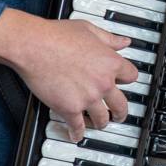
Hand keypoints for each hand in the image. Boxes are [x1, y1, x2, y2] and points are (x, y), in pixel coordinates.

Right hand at [0, 8, 136, 139]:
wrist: (34, 46)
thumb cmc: (58, 36)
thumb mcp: (90, 30)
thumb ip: (109, 39)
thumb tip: (123, 42)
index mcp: (111, 63)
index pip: (131, 76)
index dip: (127, 79)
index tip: (124, 82)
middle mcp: (104, 82)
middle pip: (121, 103)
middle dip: (121, 111)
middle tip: (119, 114)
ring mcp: (88, 97)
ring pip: (102, 118)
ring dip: (102, 123)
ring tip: (100, 124)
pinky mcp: (69, 108)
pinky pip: (78, 126)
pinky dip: (78, 133)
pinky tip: (77, 135)